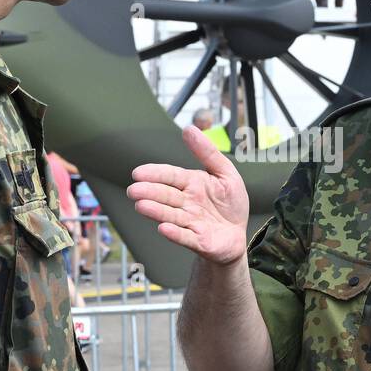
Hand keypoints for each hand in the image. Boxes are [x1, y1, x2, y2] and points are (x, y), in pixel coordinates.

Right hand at [128, 126, 249, 264]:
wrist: (237, 233)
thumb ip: (208, 152)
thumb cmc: (230, 203)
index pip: (171, 176)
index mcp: (192, 184)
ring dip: (156, 211)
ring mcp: (190, 222)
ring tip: (141, 206)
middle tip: (133, 190)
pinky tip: (163, 228)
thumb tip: (188, 128)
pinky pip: (185, 237)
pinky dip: (174, 233)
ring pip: (171, 215)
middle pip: (166, 196)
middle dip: (150, 193)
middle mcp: (186, 203)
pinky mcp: (198, 241)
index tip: (138, 173)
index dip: (155, 174)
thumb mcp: (225, 173)